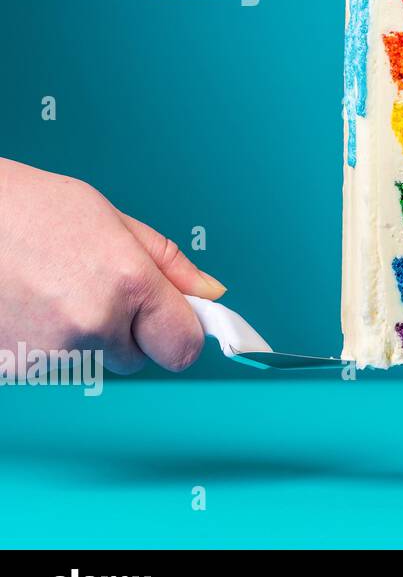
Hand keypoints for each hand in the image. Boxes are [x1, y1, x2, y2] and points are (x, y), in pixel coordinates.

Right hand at [0, 158, 222, 373]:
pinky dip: (44, 344)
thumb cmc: (27, 208)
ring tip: (50, 288)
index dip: (179, 332)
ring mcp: (50, 352)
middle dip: (127, 330)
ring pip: (92, 360)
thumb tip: (210, 295)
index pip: (183, 346)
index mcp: (128, 283)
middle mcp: (93, 324)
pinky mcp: (13, 368)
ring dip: (82, 336)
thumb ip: (167, 264)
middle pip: (136, 356)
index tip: (173, 319)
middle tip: (93, 287)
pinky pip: (51, 365)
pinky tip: (26, 306)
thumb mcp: (111, 219)